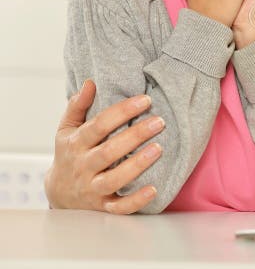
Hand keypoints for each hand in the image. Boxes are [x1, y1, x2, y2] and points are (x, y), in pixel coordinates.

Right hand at [44, 80, 164, 213]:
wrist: (59, 194)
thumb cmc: (70, 154)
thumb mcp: (67, 130)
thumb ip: (77, 106)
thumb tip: (90, 83)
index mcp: (76, 144)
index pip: (98, 126)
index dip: (121, 112)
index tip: (145, 100)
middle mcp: (83, 167)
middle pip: (107, 152)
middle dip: (134, 136)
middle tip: (159, 121)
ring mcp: (92, 188)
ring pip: (113, 179)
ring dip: (136, 165)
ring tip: (159, 149)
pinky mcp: (103, 206)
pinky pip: (119, 207)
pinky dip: (135, 201)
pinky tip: (154, 189)